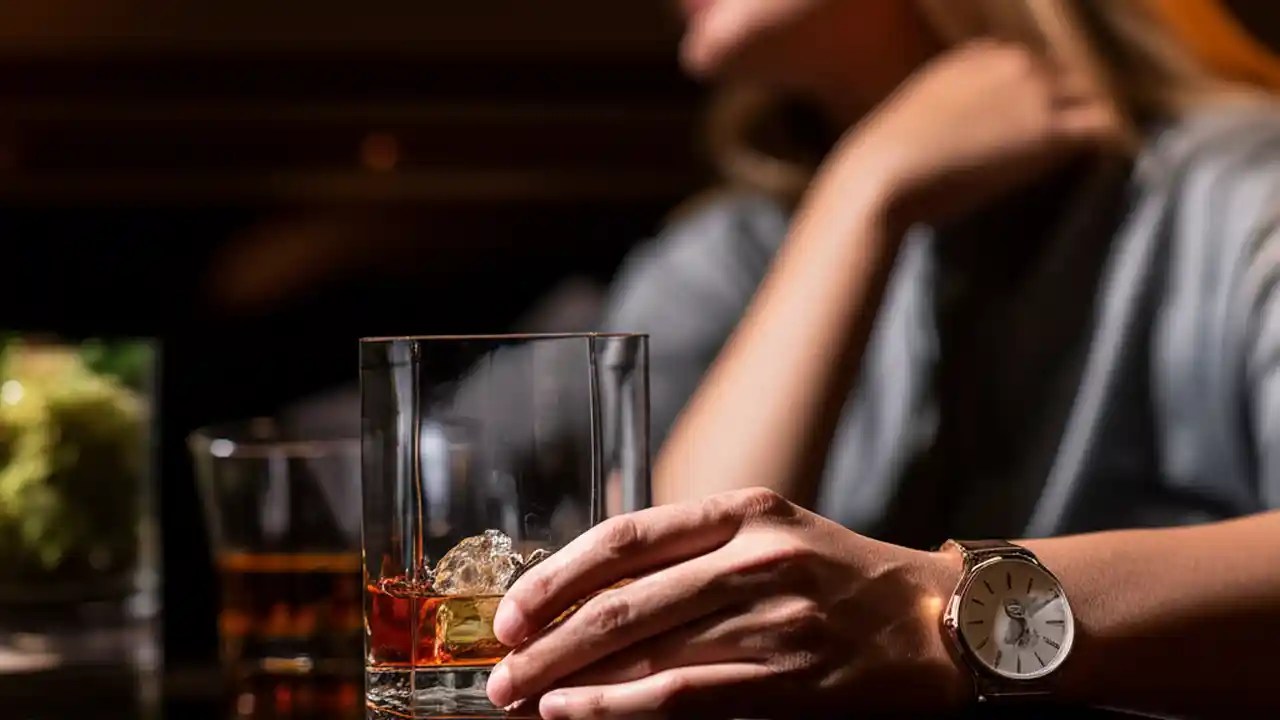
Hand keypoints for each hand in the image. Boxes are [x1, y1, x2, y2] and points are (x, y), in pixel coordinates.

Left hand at [486, 488, 966, 717]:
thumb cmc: (842, 581)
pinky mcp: (789, 679)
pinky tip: (574, 713)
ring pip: (642, 650)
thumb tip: (590, 598)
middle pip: (622, 600)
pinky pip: (680, 695)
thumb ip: (692, 554)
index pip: (624, 536)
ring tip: (520, 698)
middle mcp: (755, 555)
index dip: (556, 576)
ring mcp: (774, 617)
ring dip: (567, 679)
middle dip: (546, 640)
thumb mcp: (772, 536)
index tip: (512, 611)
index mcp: (744, 509)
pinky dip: (615, 707)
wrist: (940, 624)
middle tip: (499, 669)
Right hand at [827, 40, 1127, 228]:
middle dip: (1071, 104)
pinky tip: (1110, 156)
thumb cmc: (884, 157)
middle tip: (1076, 136)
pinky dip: (1110, 138)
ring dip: (1093, 119)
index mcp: (977, 53)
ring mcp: (1035, 92)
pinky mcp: (1048, 129)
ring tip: (1100, 146)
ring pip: (1090, 96)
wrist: (884, 172)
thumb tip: (958, 133)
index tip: (1037, 120)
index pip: (1027, 63)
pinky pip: (1101, 125)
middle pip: (1066, 75)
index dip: (1036, 94)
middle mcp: (1012, 60)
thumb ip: (948, 105)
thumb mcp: (917, 111)